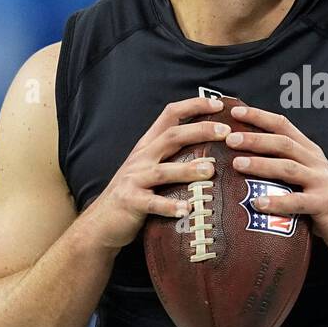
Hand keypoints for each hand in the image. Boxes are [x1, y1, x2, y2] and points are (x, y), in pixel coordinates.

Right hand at [81, 96, 227, 251]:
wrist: (101, 221)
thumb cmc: (135, 193)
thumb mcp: (151, 167)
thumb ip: (174, 155)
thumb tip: (214, 149)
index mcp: (149, 145)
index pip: (170, 115)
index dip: (194, 106)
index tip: (219, 105)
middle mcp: (142, 158)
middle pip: (171, 136)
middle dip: (199, 130)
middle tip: (226, 132)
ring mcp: (134, 179)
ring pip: (163, 170)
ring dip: (187, 169)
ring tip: (210, 170)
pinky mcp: (131, 202)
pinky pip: (152, 203)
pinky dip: (170, 206)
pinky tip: (187, 209)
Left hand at [225, 104, 327, 260]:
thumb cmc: (321, 204)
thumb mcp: (305, 179)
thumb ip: (284, 167)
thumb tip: (242, 160)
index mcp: (310, 152)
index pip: (284, 126)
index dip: (260, 117)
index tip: (235, 112)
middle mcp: (317, 162)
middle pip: (284, 143)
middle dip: (255, 139)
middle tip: (229, 138)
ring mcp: (322, 182)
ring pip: (289, 168)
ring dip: (262, 164)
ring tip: (238, 164)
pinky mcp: (324, 204)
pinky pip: (298, 202)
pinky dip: (277, 202)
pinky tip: (258, 203)